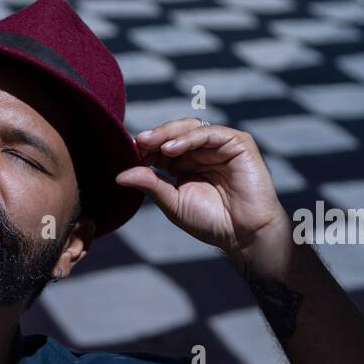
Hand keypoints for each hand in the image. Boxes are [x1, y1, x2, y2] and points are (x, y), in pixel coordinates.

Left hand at [115, 119, 288, 254]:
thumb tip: (119, 176)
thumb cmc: (210, 221)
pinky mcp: (238, 143)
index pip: (163, 146)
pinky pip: (210, 133)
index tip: (128, 153)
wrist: (244, 235)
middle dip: (155, 137)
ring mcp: (221, 145)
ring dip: (168, 134)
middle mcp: (203, 151)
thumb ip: (150, 185)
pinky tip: (170, 150)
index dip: (146, 148)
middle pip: (175, 133)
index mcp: (186, 164)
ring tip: (149, 144)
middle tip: (136, 143)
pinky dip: (189, 139)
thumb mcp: (173, 202)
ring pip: (191, 128)